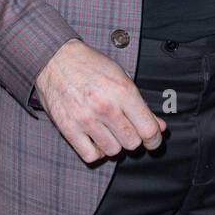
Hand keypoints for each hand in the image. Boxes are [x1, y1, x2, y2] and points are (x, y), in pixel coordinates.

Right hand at [34, 38, 167, 162]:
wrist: (55, 58)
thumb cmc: (91, 65)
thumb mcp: (121, 77)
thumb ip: (141, 105)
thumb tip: (159, 127)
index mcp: (123, 91)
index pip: (148, 129)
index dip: (155, 139)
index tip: (153, 140)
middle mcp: (106, 107)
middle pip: (132, 143)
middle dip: (133, 139)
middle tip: (128, 130)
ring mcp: (86, 119)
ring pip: (113, 151)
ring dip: (114, 144)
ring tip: (109, 132)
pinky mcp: (68, 128)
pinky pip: (90, 155)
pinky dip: (96, 152)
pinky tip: (96, 140)